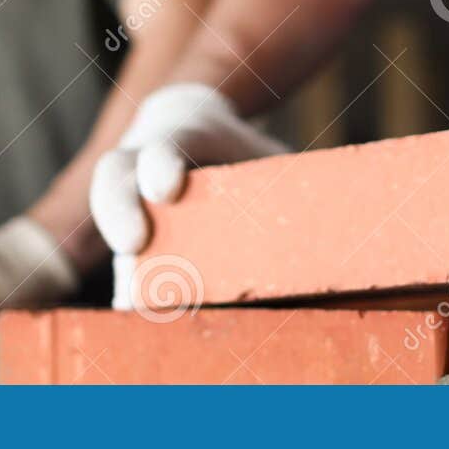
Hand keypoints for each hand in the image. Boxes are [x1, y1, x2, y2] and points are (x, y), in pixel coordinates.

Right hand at [88, 83, 286, 307]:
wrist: (192, 129)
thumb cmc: (242, 151)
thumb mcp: (269, 154)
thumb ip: (292, 181)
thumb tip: (342, 224)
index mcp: (184, 134)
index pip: (168, 141)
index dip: (163, 161)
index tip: (167, 190)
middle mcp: (142, 162)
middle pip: (115, 177)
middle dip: (120, 208)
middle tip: (134, 244)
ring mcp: (127, 195)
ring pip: (106, 211)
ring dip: (118, 258)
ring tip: (131, 302)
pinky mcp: (128, 230)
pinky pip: (119, 253)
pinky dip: (126, 285)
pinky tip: (139, 319)